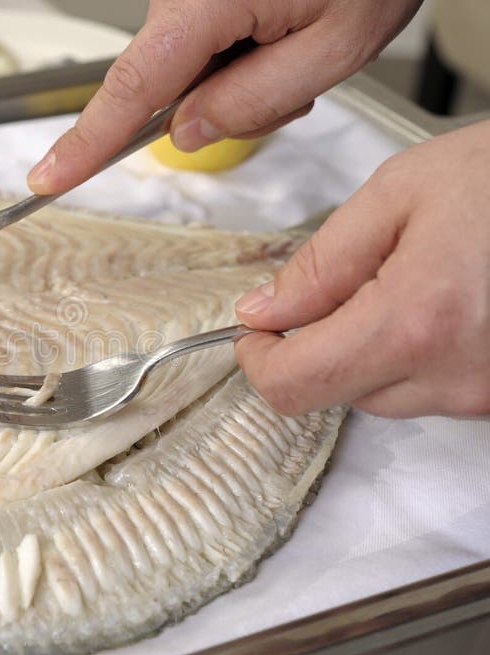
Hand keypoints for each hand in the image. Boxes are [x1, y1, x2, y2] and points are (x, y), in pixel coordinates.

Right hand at [27, 0, 421, 194]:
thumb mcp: (336, 47)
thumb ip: (254, 102)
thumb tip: (187, 131)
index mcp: (208, 1)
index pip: (132, 89)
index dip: (87, 142)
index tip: (48, 177)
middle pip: (169, 86)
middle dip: (225, 104)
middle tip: (295, 78)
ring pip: (190, 71)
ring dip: (241, 76)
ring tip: (296, 39)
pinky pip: (203, 44)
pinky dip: (242, 53)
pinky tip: (280, 27)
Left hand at [234, 120, 489, 417]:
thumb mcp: (400, 193)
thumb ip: (321, 262)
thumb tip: (266, 310)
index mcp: (417, 321)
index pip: (296, 386)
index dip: (259, 360)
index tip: (256, 329)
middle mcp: (458, 374)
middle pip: (337, 391)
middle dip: (320, 341)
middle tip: (347, 279)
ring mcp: (489, 392)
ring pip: (383, 392)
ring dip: (371, 346)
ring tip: (413, 276)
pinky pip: (430, 388)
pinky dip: (414, 352)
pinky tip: (442, 298)